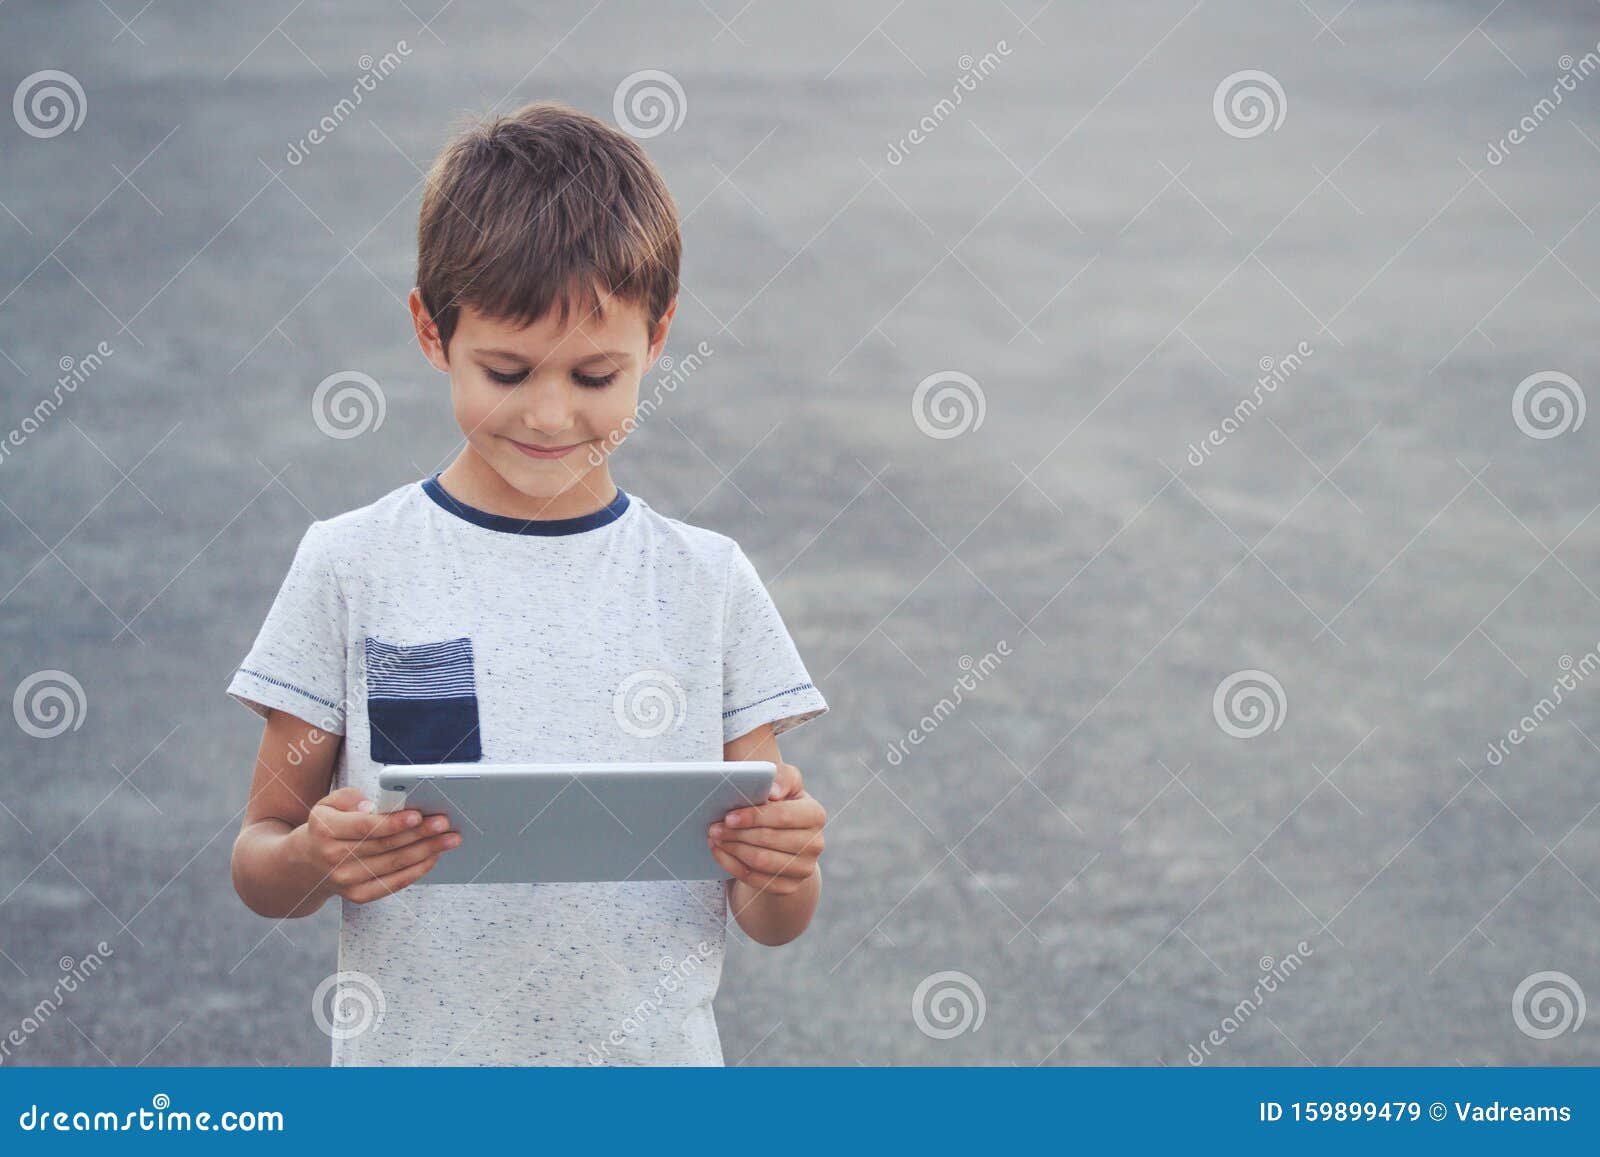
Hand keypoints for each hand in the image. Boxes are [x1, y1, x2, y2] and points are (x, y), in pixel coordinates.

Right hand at [299, 786, 460, 903]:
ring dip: (426, 851)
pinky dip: (417, 870)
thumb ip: (351, 798)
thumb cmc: (328, 826)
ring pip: (394, 864)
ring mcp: (346, 880)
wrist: (308, 863)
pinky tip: (433, 856)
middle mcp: (334, 858)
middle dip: (420, 834)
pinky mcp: (358, 895)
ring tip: (449, 839)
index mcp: (325, 830)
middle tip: (445, 823)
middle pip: (385, 845)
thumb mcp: (329, 803)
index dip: (393, 822)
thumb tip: (373, 805)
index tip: (418, 815)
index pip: (365, 826)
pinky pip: (393, 883)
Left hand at [707, 761, 824, 894]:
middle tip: (713, 828)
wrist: (784, 837)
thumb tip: (773, 792)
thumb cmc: (781, 802)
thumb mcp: (785, 783)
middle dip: (737, 834)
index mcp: (815, 815)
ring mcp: (803, 869)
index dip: (753, 817)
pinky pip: (755, 880)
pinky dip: (732, 866)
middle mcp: (815, 844)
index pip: (782, 816)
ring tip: (715, 838)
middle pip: (768, 840)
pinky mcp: (789, 887)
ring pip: (760, 862)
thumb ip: (782, 777)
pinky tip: (720, 852)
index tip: (728, 817)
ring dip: (732, 850)